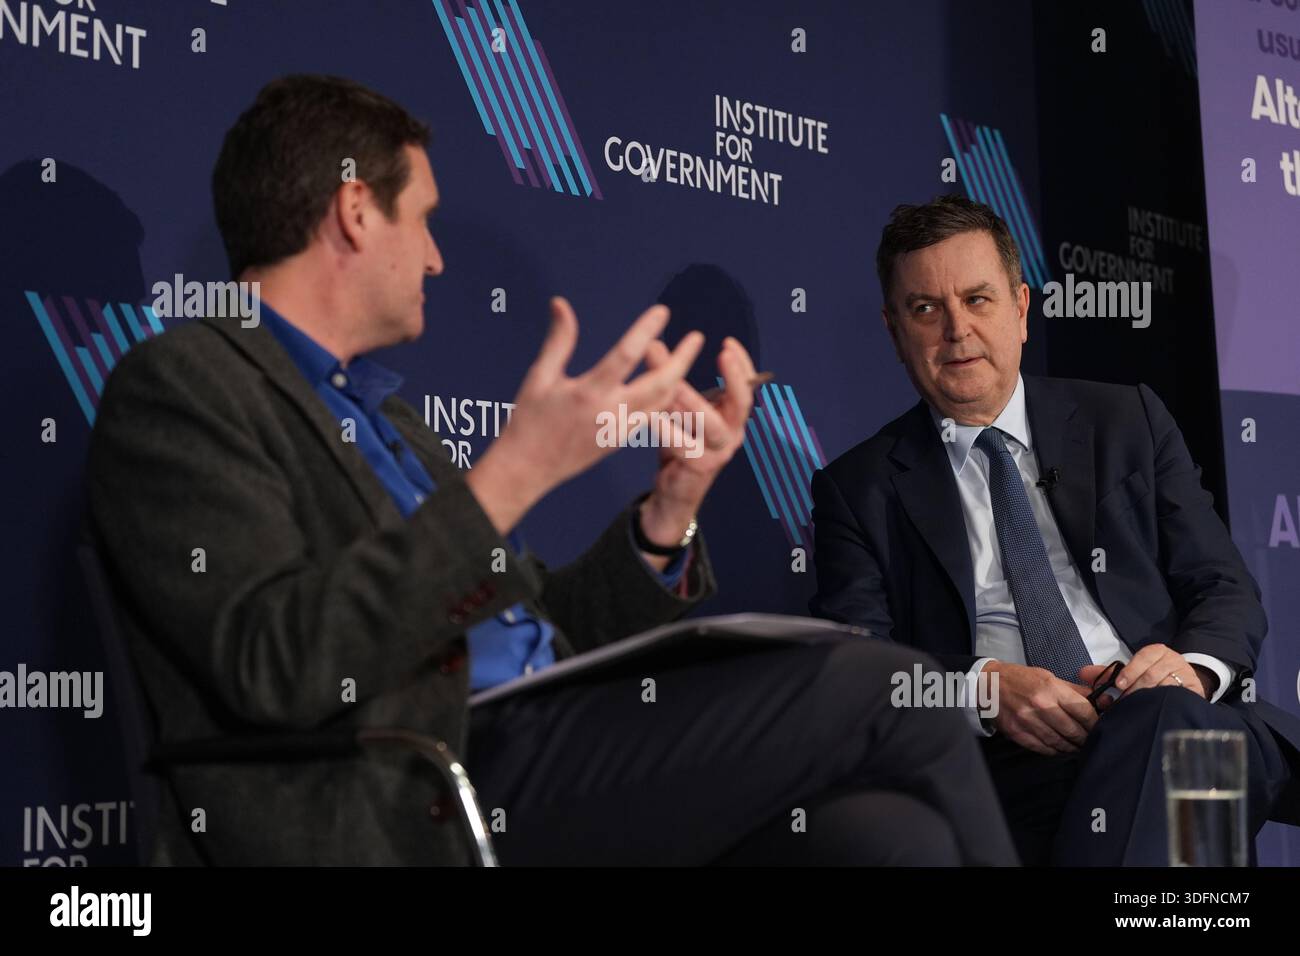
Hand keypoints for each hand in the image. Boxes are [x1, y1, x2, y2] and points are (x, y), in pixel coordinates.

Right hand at [466, 297, 702, 533]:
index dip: (646, 331)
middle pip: (660, 384)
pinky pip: (653, 417)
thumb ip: (559, 340)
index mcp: (587, 392)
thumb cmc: (529, 419)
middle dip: (682, 360)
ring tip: (686, 356)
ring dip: (678, 378)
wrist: (527, 469)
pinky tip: (672, 383)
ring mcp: (619, 430)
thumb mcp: (540, 376)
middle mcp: (609, 412)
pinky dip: (666, 399)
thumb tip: (561, 303)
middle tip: (697, 338)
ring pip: (662, 403)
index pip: (626, 355)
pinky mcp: (621, 441)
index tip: (663, 311)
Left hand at [636, 335, 757, 546]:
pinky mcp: (699, 467)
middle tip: (722, 354)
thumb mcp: (677, 408)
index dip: (742, 365)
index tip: (729, 343)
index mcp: (733, 417)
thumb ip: (669, 379)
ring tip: (675, 384)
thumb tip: (653, 344)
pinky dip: (667, 430)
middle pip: (741, 403)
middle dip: (734, 377)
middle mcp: (733, 433)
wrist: (674, 489)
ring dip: (692, 402)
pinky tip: (651, 417)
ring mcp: (719, 452)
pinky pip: (684, 445)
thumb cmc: (680, 442)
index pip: (748, 387)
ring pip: (709, 424)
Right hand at [984, 661, 1097, 755]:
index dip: (1095, 722)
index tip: (1100, 726)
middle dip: (1086, 737)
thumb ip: (1074, 691)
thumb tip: (1103, 701)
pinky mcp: (1018, 734)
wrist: (987, 684)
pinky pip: (1044, 748)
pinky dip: (1055, 750)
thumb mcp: (1048, 677)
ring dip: (1072, 747)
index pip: (1083, 711)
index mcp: (1050, 688)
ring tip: (1078, 745)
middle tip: (1091, 739)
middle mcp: (1040, 705)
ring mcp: (1028, 721)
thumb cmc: (1020, 679)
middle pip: (1074, 730)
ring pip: (1060, 742)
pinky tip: (1060, 748)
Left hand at [1079, 644, 1207, 709]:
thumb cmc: (1152, 676)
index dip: (1131, 670)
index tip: (1119, 685)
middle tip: (1124, 702)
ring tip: (1137, 708)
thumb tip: (1081, 673)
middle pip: (1153, 673)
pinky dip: (1165, 703)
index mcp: (1158, 652)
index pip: (1145, 656)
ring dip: (1149, 698)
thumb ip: (1107, 672)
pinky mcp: (1195, 691)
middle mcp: (1174, 660)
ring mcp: (1187, 675)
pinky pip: (1180, 697)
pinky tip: (1155, 710)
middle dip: (1136, 689)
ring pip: (1166, 686)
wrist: (1184, 683)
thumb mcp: (1131, 670)